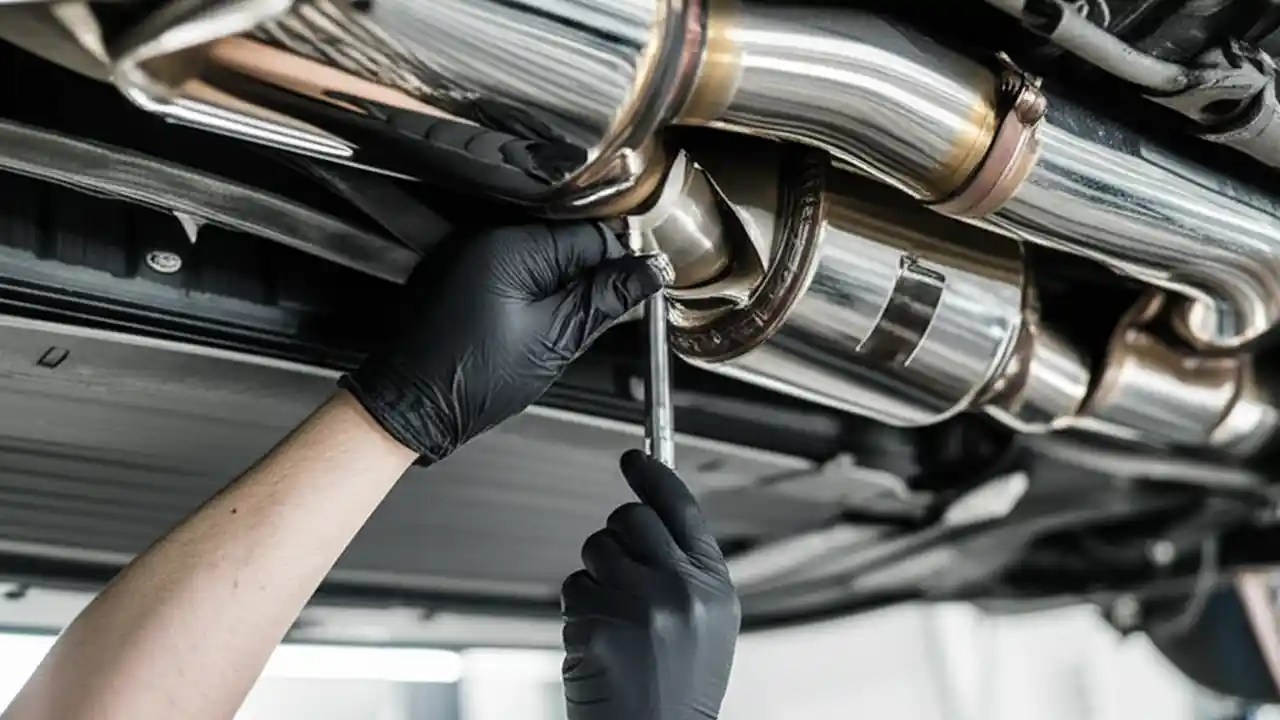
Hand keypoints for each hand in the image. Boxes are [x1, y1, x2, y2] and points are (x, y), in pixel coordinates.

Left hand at [342, 222, 660, 461]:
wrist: (409, 407)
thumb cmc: (468, 380)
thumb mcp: (554, 341)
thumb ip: (604, 300)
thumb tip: (647, 273)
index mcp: (510, 246)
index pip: (590, 235)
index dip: (617, 265)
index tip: (628, 292)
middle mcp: (483, 238)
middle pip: (564, 241)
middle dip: (584, 278)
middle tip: (583, 322)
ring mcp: (466, 254)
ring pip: (538, 258)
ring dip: (555, 287)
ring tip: (547, 330)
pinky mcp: (456, 273)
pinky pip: (508, 270)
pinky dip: (525, 293)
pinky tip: (519, 327)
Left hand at [561, 450, 740, 719]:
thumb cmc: (677, 688)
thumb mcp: (707, 623)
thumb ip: (687, 568)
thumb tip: (650, 510)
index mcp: (714, 585)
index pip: (681, 506)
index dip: (652, 475)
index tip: (632, 458)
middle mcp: (682, 590)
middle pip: (630, 518)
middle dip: (616, 536)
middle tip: (618, 572)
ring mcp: (640, 607)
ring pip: (595, 551)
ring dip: (595, 579)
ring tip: (614, 621)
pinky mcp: (599, 627)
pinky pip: (573, 590)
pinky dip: (578, 613)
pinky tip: (599, 645)